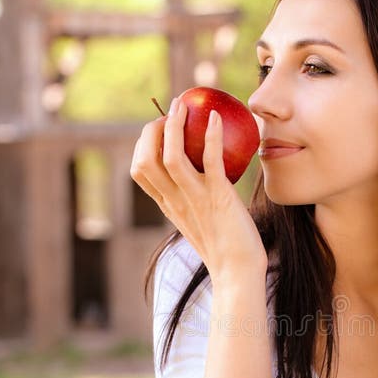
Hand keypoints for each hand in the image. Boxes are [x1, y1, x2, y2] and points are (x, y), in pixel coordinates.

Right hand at [130, 100, 267, 281]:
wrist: (238, 272)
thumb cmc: (226, 247)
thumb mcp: (200, 220)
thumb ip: (194, 200)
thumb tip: (206, 174)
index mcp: (168, 205)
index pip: (140, 170)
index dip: (144, 144)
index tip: (161, 130)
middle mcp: (175, 200)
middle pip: (146, 159)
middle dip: (153, 130)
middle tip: (173, 113)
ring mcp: (195, 198)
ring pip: (171, 156)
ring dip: (175, 126)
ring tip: (184, 106)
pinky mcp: (219, 197)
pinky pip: (211, 160)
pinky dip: (211, 135)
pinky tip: (215, 117)